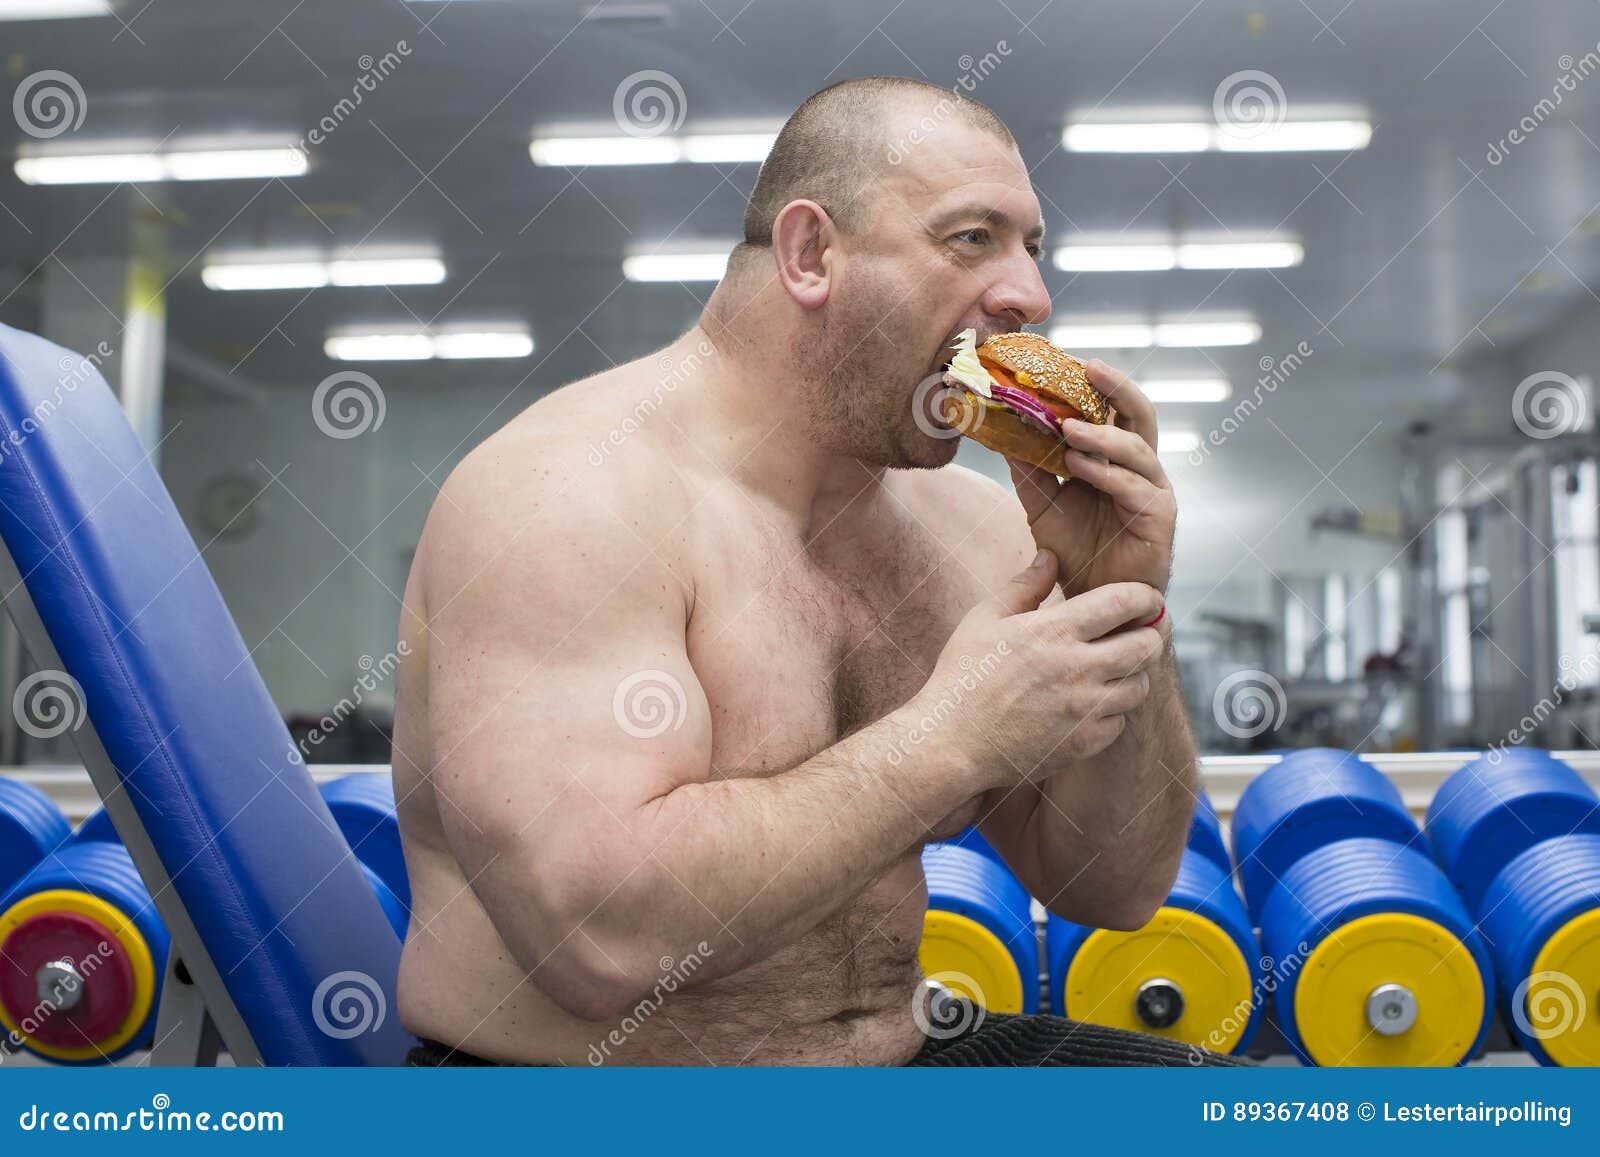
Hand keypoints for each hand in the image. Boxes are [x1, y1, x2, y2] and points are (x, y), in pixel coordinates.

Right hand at [914, 550, 1165, 789]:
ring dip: (1133, 675)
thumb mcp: (984, 620)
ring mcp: (1084, 709)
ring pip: (1140, 686)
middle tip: (1139, 633)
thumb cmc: (962, 678)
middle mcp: (1078, 669)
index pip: (1125, 602)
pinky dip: (1113, 711)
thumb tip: (1050, 556)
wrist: (950, 743)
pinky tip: (1091, 704)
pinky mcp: (1084, 742)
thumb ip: (1024, 586)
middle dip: (1150, 634)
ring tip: (1114, 669)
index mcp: (1055, 631)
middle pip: (1146, 645)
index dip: (1146, 597)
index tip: (1147, 600)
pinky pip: (1120, 722)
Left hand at [1009, 360, 1176, 599]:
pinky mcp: (1159, 518)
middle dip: (1117, 387)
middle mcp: (1140, 469)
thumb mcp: (1042, 508)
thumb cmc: (1076, 554)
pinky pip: (1135, 488)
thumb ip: (1029, 474)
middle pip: (1140, 414)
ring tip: (1066, 427)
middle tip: (1088, 367)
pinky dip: (1106, 473)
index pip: (1112, 411)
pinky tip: (1079, 465)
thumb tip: (1005, 435)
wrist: (1095, 604)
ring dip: (1102, 435)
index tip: (1066, 361)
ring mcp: (1153, 491)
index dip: (1095, 385)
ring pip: (1138, 448)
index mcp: (1116, 460)